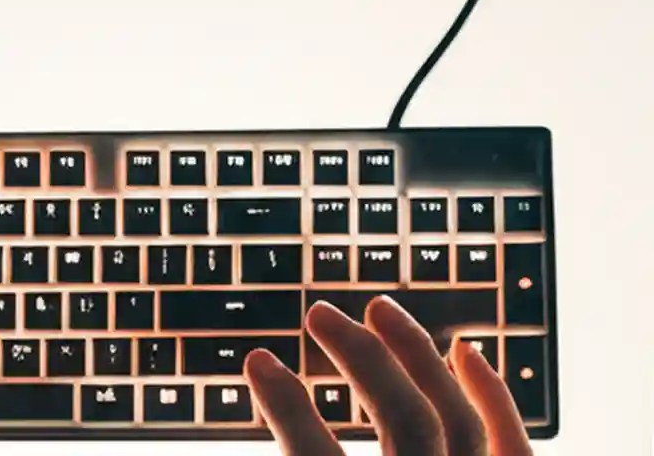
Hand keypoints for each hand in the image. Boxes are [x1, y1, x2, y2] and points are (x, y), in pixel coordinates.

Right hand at [245, 297, 532, 454]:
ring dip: (418, 355)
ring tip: (378, 308)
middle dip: (363, 358)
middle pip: (407, 421)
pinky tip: (465, 351)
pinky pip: (513, 447)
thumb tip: (236, 415)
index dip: (286, 408)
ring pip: (459, 420)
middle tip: (319, 311)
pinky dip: (493, 397)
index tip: (257, 359)